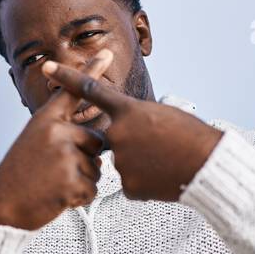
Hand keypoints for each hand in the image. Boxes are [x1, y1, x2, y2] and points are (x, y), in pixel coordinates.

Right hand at [0, 51, 111, 229]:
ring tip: (53, 185)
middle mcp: (56, 132)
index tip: (106, 52)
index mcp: (45, 120)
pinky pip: (92, 190)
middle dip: (86, 160)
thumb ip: (61, 135)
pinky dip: (79, 199)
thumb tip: (97, 145)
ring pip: (96, 169)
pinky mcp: (71, 180)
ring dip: (81, 182)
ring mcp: (64, 155)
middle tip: (55, 171)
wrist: (0, 207)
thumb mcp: (33, 143)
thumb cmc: (18, 177)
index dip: (90, 71)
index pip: (72, 93)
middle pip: (96, 143)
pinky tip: (56, 197)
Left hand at [42, 57, 223, 200]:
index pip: (91, 91)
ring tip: (166, 162)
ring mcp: (121, 162)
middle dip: (133, 144)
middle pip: (115, 140)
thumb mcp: (164, 115)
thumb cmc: (192, 136)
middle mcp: (119, 134)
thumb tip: (131, 130)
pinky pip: (132, 184)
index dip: (67, 78)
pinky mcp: (128, 186)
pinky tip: (162, 178)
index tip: (47, 67)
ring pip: (125, 163)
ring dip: (142, 164)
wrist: (208, 165)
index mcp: (129, 111)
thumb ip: (139, 119)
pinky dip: (147, 182)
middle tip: (159, 146)